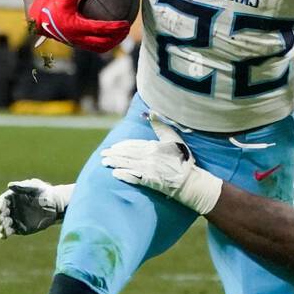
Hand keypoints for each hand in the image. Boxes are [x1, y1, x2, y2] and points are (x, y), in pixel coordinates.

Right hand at [0, 179, 72, 238]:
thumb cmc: (45, 193)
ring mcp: (15, 218)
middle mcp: (11, 208)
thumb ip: (23, 187)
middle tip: (0, 221)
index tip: (0, 210)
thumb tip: (9, 185)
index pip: (1, 202)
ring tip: (3, 229)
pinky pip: (10, 231)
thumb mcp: (35, 187)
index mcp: (11, 197)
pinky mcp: (20, 228)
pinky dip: (5, 233)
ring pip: (3, 224)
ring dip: (0, 227)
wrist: (56, 205)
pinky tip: (4, 236)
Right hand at [27, 0, 129, 53]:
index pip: (101, 29)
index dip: (115, 28)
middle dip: (118, 38)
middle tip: (127, 29)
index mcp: (78, 27)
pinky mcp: (77, 44)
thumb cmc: (53, 6)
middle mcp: (79, 38)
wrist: (39, 19)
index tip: (126, 23)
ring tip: (121, 35)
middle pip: (104, 43)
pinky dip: (104, 43)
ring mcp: (79, 43)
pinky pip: (94, 47)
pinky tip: (109, 35)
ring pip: (100, 48)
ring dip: (112, 43)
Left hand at [100, 115, 222, 213]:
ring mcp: (148, 170)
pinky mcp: (150, 182)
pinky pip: (133, 177)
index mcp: (153, 147)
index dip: (121, 146)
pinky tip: (115, 174)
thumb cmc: (184, 159)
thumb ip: (161, 126)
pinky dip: (124, 175)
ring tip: (104, 162)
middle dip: (113, 154)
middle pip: (127, 154)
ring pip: (127, 164)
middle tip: (103, 154)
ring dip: (115, 163)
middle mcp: (148, 158)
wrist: (190, 180)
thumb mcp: (174, 139)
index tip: (112, 147)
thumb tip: (150, 112)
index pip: (132, 145)